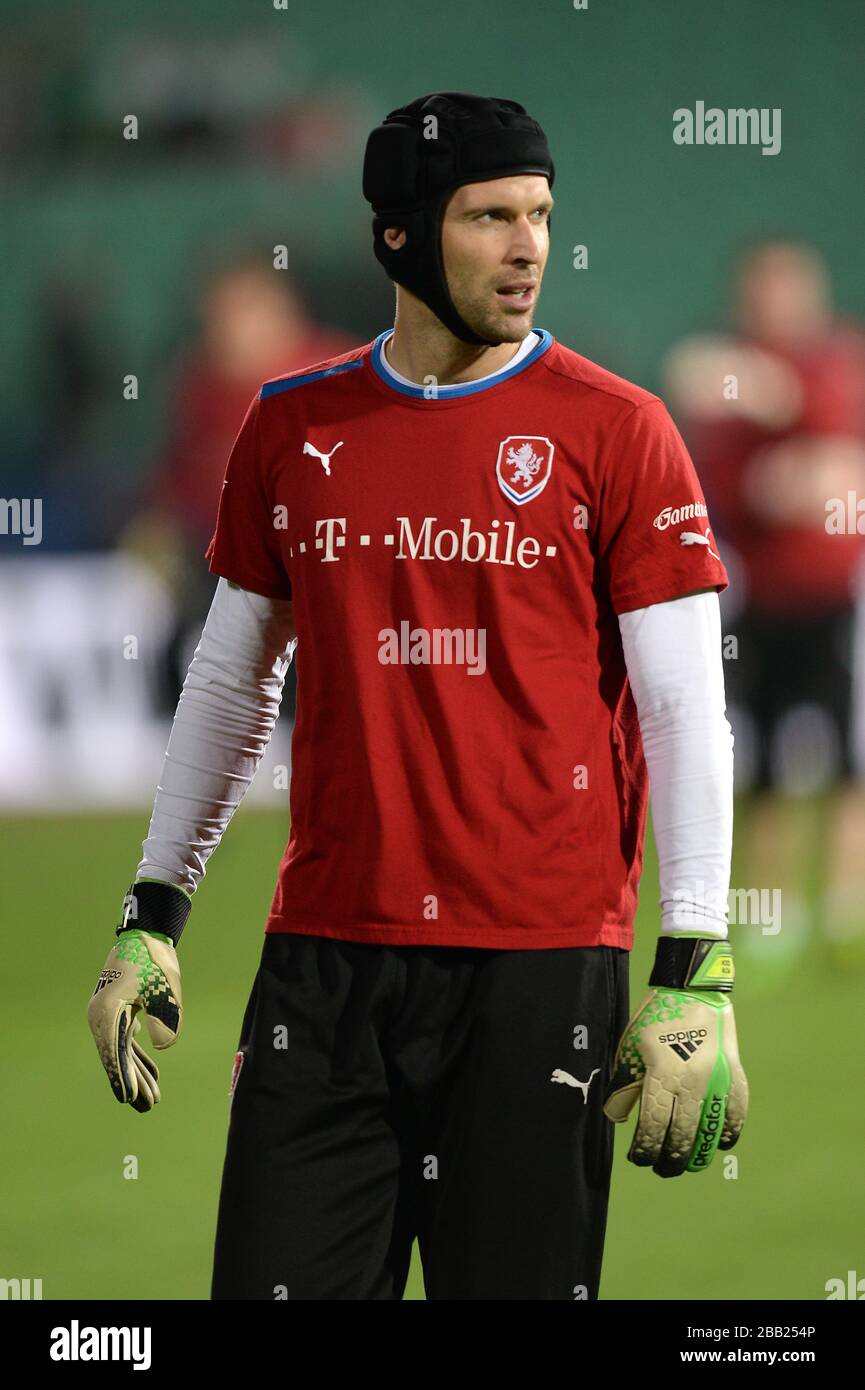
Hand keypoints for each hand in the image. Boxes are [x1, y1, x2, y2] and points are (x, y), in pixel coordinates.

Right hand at [87, 927, 182, 1112]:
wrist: (146, 934)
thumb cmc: (154, 960)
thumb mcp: (163, 990)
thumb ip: (163, 1018)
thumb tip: (163, 1046)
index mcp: (106, 1011)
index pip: (114, 1051)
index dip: (122, 1077)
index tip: (129, 1099)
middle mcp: (100, 1016)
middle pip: (117, 1057)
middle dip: (134, 1082)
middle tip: (149, 1107)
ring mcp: (107, 1015)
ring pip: (122, 1051)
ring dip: (138, 1074)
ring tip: (153, 1099)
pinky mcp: (118, 1012)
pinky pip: (126, 1041)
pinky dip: (139, 1058)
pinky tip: (153, 1074)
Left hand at [603, 938, 747, 1176]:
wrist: (693, 988)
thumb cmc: (655, 1017)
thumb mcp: (630, 1047)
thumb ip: (626, 1084)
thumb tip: (622, 1117)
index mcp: (662, 1074)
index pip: (654, 1126)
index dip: (645, 1149)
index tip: (638, 1158)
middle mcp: (693, 1081)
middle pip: (683, 1137)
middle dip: (670, 1159)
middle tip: (661, 1168)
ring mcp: (718, 1079)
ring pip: (712, 1131)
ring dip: (699, 1153)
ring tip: (687, 1163)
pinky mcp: (734, 1072)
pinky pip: (736, 1111)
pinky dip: (729, 1131)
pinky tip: (720, 1142)